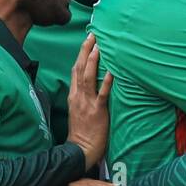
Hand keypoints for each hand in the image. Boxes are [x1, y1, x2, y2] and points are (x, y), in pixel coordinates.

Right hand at [66, 33, 113, 168]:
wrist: (80, 149)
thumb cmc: (82, 131)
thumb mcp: (77, 110)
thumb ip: (82, 95)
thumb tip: (90, 82)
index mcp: (73, 95)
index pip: (75, 70)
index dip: (81, 54)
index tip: (87, 40)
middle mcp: (78, 96)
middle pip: (79, 69)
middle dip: (85, 51)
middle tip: (92, 35)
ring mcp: (87, 103)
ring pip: (88, 78)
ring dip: (93, 61)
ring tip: (99, 47)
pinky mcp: (97, 111)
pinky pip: (102, 94)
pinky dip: (107, 82)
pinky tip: (112, 72)